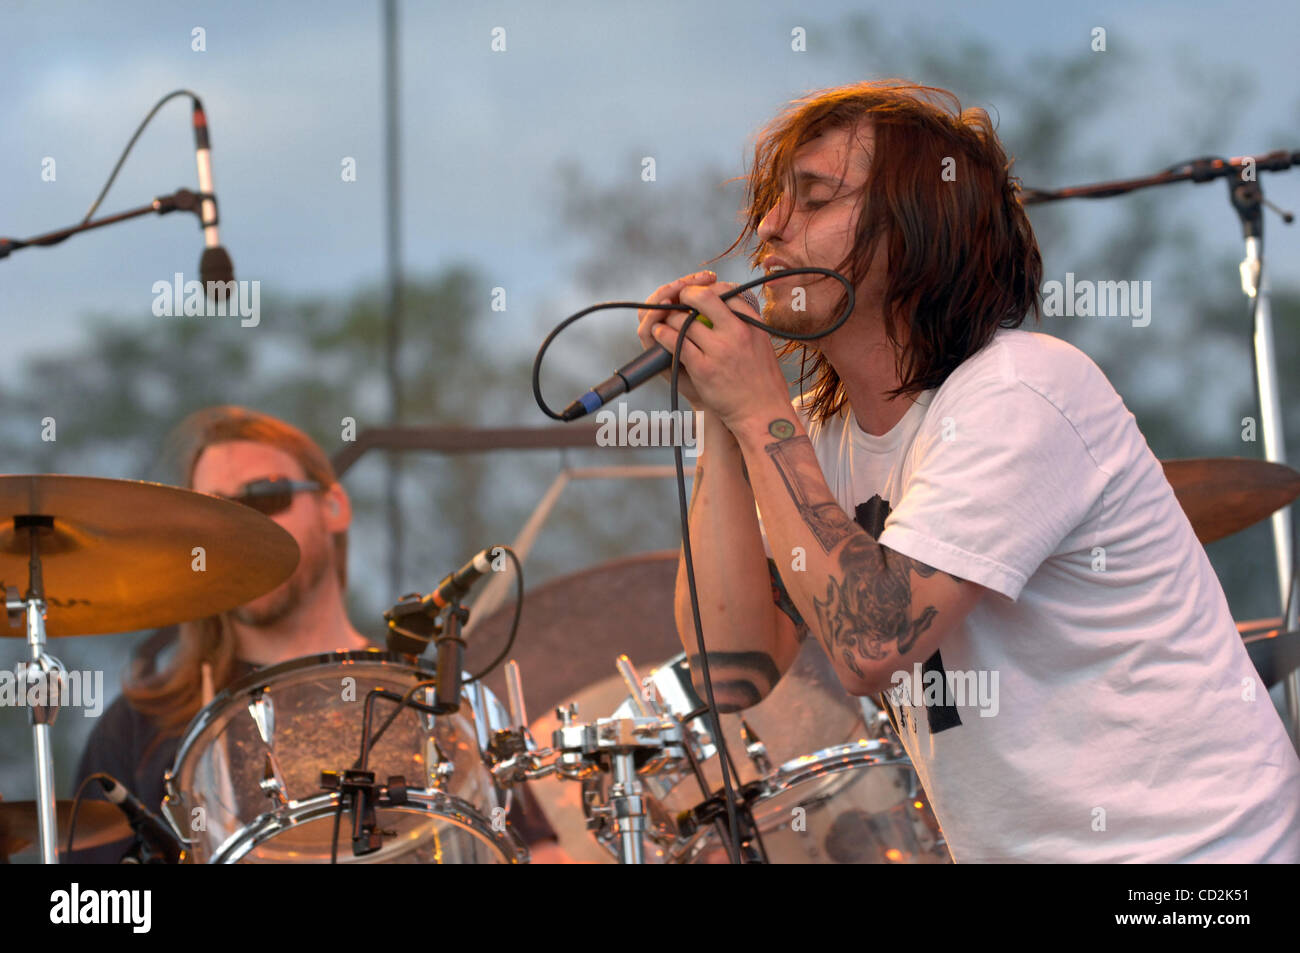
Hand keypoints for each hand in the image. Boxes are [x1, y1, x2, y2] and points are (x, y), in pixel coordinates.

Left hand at [646, 280, 790, 431]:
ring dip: (670, 318)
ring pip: (684, 321)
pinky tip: (659, 333)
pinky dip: (663, 335)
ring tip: (666, 320)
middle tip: (678, 299)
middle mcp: (737, 333)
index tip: (699, 295)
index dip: (709, 289)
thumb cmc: (762, 382)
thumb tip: (725, 305)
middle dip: (686, 295)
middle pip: (704, 298)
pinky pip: (676, 343)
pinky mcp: (703, 368)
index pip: (728, 293)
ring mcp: (719, 350)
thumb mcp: (762, 344)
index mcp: (752, 325)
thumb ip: (745, 325)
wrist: (761, 413)